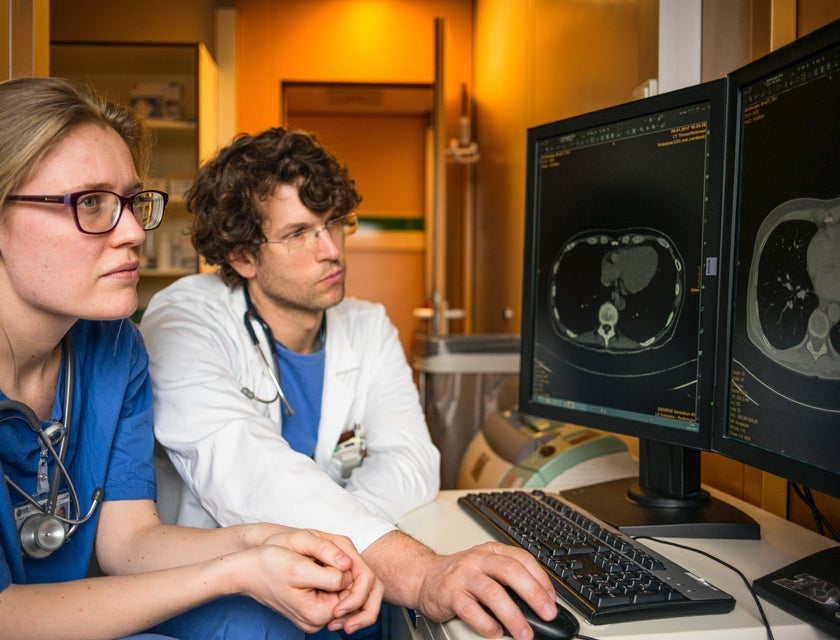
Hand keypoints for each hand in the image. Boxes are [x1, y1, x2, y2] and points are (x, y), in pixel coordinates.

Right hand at [261, 528, 383, 633]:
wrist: (247, 570)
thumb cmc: (270, 565)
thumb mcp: (299, 567)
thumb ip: (329, 574)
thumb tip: (349, 573)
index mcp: (319, 614)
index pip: (356, 594)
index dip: (350, 571)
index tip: (328, 558)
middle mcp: (318, 621)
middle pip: (351, 595)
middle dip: (343, 573)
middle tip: (321, 559)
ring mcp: (314, 616)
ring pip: (342, 591)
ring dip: (335, 574)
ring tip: (312, 563)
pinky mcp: (310, 608)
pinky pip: (330, 592)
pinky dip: (327, 577)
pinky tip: (310, 568)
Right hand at [415, 542, 556, 639]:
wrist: (423, 575)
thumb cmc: (460, 575)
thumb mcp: (486, 567)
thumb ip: (509, 579)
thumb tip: (540, 602)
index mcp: (491, 551)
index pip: (522, 559)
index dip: (541, 579)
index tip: (551, 600)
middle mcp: (478, 560)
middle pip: (510, 571)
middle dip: (533, 594)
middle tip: (547, 614)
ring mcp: (463, 575)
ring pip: (492, 592)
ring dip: (512, 615)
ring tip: (524, 633)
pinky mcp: (449, 593)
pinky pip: (470, 610)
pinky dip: (486, 623)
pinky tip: (496, 632)